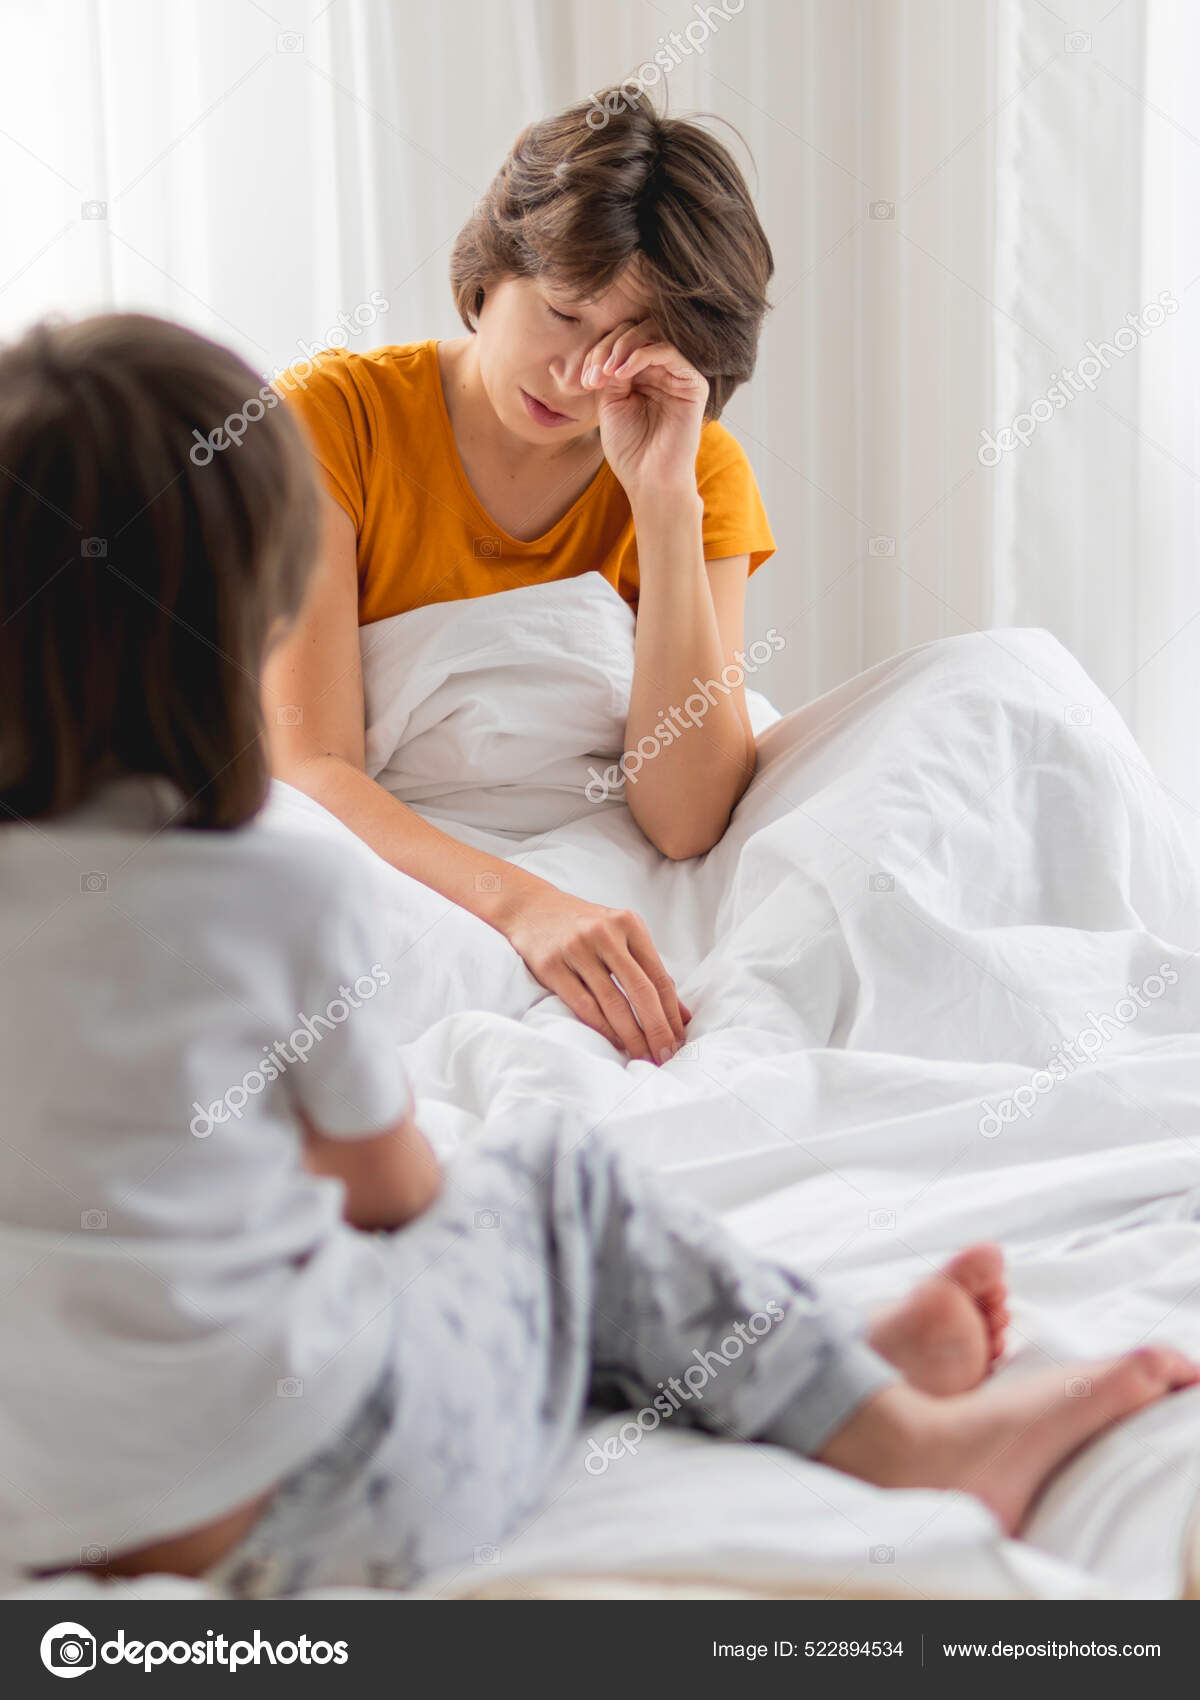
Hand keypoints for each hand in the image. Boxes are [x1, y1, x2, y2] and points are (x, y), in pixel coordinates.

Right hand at [501, 879, 690, 1062]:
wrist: (531, 907)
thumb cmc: (583, 926)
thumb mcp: (620, 935)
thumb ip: (649, 969)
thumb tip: (681, 1016)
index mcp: (628, 924)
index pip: (659, 976)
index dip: (672, 1012)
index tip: (680, 1039)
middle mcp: (605, 934)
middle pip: (641, 990)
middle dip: (657, 1028)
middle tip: (666, 1055)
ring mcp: (576, 949)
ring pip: (613, 1003)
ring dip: (631, 1036)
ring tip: (643, 1056)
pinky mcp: (551, 965)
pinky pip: (584, 1005)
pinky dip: (602, 1028)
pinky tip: (615, 1042)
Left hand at [581, 319, 707, 505]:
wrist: (649, 480)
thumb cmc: (629, 448)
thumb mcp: (610, 402)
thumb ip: (609, 370)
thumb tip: (603, 346)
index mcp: (643, 373)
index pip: (622, 340)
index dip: (599, 350)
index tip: (582, 379)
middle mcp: (663, 370)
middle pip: (636, 331)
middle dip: (607, 347)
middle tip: (592, 373)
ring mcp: (679, 374)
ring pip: (652, 334)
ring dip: (622, 347)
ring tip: (606, 372)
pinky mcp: (693, 383)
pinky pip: (668, 351)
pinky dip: (641, 355)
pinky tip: (622, 372)